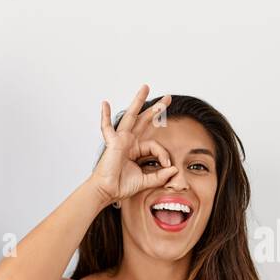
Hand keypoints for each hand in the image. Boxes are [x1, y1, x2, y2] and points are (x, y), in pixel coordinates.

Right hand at [89, 84, 175, 206]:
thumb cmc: (121, 186)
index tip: (167, 165)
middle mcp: (129, 142)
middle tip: (168, 98)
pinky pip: (106, 127)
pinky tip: (105, 103)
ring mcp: (120, 140)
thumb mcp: (146, 181)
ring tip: (146, 88)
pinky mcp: (113, 142)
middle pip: (144, 121)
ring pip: (131, 116)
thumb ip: (160, 176)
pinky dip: (105, 115)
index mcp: (136, 150)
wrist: (107, 192)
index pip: (155, 145)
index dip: (163, 154)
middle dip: (157, 109)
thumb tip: (174, 170)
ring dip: (138, 101)